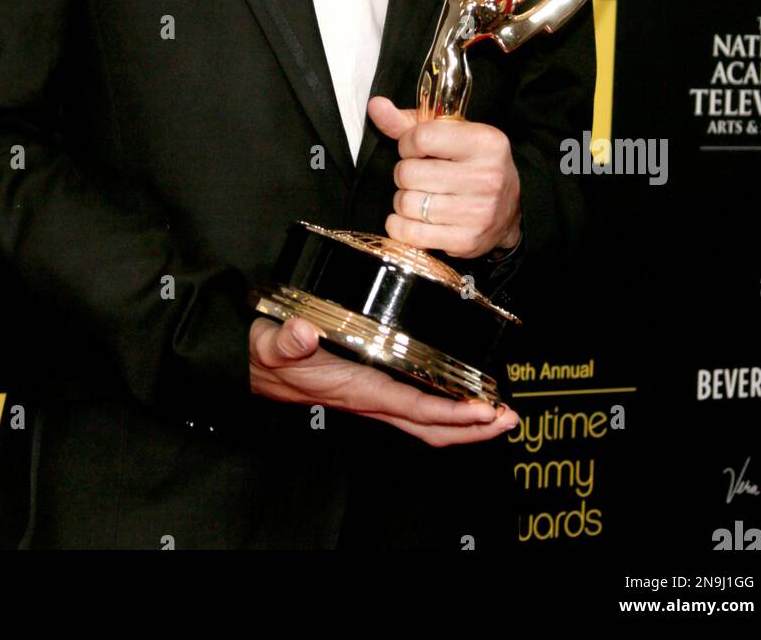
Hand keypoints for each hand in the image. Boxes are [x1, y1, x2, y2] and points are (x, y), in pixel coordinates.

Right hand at [248, 316, 517, 445]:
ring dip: (465, 422)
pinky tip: (460, 397)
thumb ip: (286, 338)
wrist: (250, 369)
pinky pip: (416, 410)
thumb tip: (304, 331)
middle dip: (474, 428)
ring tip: (498, 413)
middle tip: (510, 418)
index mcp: (358, 389)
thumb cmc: (266, 356)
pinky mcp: (371, 391)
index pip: (415, 408)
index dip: (453, 414)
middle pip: (432, 427)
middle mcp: (371, 400)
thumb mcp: (271, 343)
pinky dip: (445, 410)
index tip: (486, 410)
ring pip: (428, 423)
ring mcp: (373, 399)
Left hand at [367, 96, 521, 259]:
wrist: (511, 209)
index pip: (421, 138)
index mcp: (484, 142)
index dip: (407, 144)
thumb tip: (376, 106)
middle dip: (404, 174)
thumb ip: (410, 122)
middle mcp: (486, 177)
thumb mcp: (451, 134)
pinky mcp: (466, 240)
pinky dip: (400, 226)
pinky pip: (411, 234)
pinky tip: (411, 219)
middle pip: (409, 173)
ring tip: (418, 197)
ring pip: (406, 203)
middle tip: (417, 176)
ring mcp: (478, 212)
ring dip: (403, 201)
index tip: (415, 150)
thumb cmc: (472, 164)